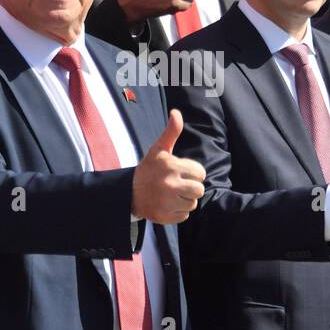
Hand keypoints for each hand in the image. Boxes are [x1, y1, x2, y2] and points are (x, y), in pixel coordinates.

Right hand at [132, 109, 205, 223]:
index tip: (180, 172)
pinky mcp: (165, 217)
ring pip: (192, 203)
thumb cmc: (149, 169)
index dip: (192, 172)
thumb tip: (176, 112)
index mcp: (171, 167)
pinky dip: (178, 211)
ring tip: (171, 194)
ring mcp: (167, 203)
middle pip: (199, 190)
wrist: (128, 192)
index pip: (200, 173)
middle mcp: (170, 185)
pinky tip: (167, 204)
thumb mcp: (159, 149)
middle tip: (177, 184)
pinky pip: (184, 215)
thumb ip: (171, 132)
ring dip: (185, 199)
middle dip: (191, 187)